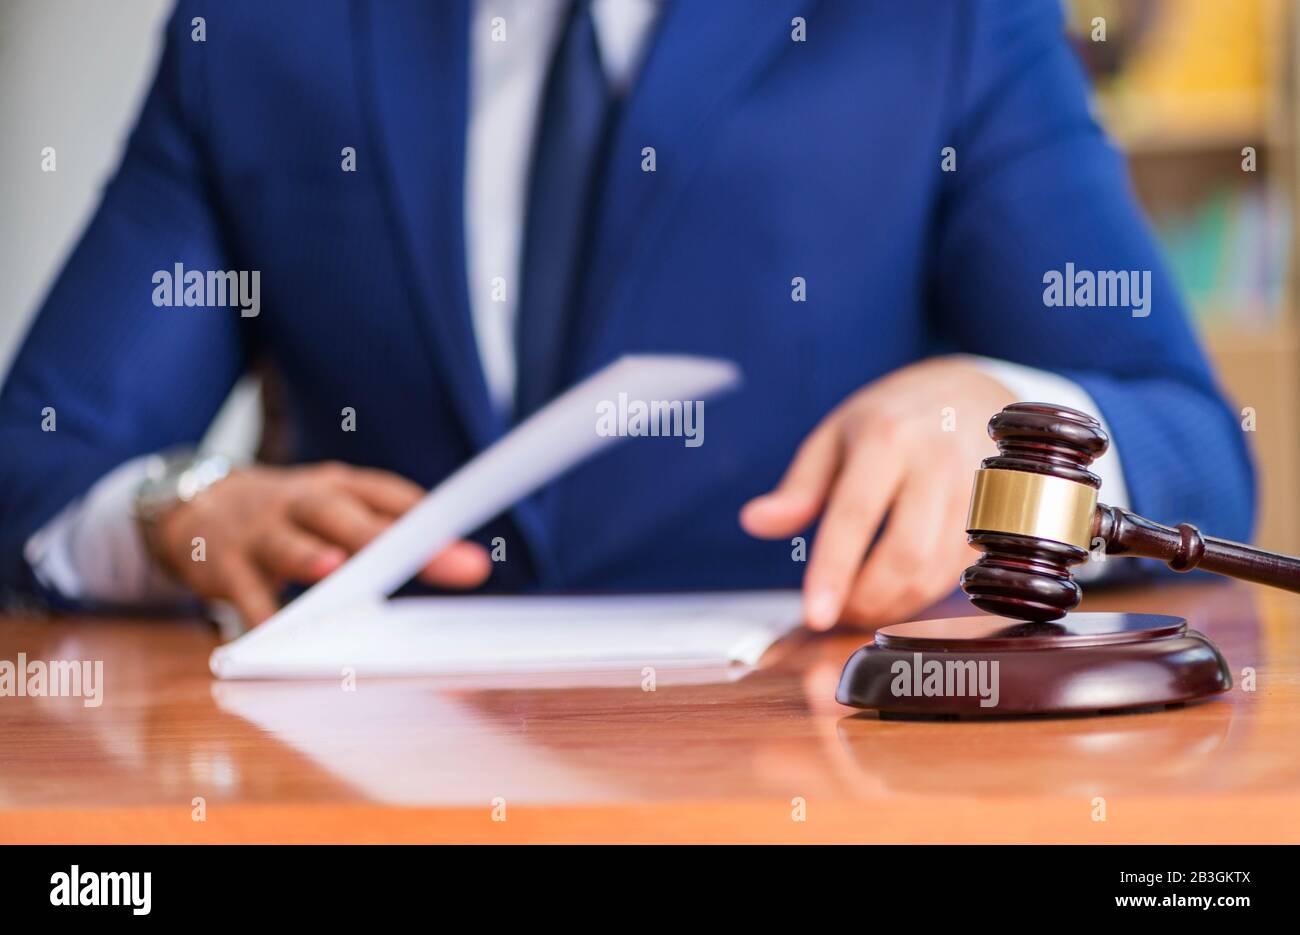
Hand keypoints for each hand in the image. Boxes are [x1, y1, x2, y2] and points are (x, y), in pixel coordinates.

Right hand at [146, 461, 490, 625]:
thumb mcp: (336, 507)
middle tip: (429, 554)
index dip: (424, 516)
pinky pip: (243, 592)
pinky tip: (273, 635)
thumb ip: (387, 526)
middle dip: (384, 537)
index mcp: (337, 486)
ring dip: (308, 555)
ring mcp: (259, 531)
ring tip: (334, 567)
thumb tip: (459, 557)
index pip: (387, 494)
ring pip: (286, 542)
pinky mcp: (223, 564)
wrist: (196, 506)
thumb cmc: (292, 514)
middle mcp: (299, 501)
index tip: (464, 546)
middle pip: (342, 514)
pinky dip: (258, 614)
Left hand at [740, 356, 1014, 629]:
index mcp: (888, 438)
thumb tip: (755, 522)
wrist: (973, 390)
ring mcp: (977, 491)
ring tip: (862, 604)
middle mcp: (938, 462)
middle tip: (835, 611)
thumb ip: (799, 487)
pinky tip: (897, 591)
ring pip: (936, 572)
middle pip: (904, 555)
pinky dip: (923, 596)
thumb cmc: (892, 418)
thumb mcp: (834, 437)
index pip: (856, 514)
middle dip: (865, 599)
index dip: (834, 571)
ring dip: (894, 606)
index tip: (815, 614)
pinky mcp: (1000, 518)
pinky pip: (960, 574)